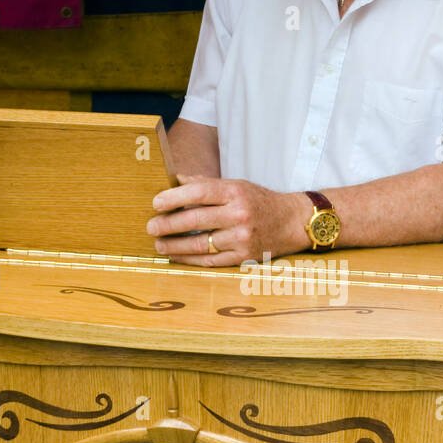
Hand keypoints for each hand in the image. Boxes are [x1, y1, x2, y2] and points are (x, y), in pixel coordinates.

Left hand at [146, 176, 308, 265]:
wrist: (291, 222)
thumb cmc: (259, 201)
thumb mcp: (236, 185)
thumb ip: (205, 183)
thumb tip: (174, 181)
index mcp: (235, 192)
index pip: (199, 192)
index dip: (174, 198)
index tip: (156, 203)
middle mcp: (239, 215)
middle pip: (195, 220)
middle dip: (168, 224)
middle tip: (151, 226)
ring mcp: (242, 238)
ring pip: (201, 244)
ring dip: (175, 245)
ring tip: (159, 244)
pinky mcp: (244, 257)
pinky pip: (211, 260)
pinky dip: (190, 259)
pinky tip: (177, 256)